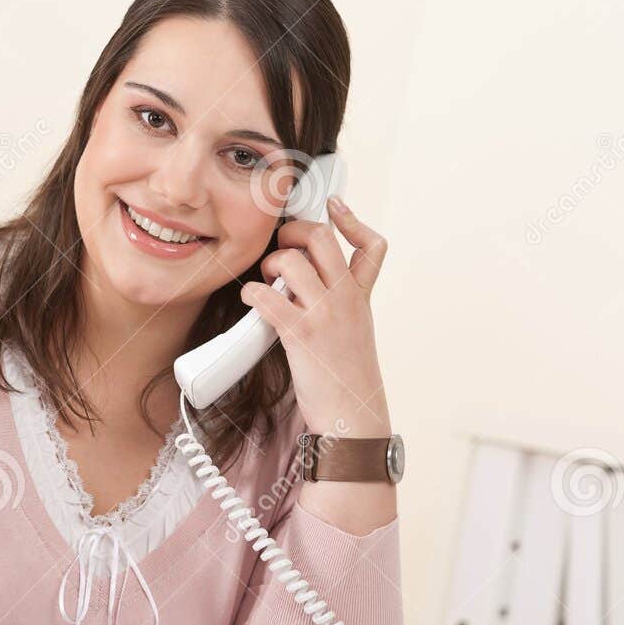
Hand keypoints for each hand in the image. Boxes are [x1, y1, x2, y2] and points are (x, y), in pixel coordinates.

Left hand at [242, 196, 391, 436]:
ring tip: (265, 281)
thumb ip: (339, 302)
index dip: (352, 220)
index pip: (373, 245)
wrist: (352, 417)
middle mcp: (346, 299)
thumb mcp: (354, 331)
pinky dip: (252, 293)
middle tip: (282, 248)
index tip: (334, 207)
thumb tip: (302, 281)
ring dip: (270, 265)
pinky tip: (250, 300)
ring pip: (292, 261)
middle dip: (293, 232)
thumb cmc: (346, 377)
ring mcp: (325, 314)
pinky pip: (269, 297)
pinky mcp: (301, 335)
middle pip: (321, 238)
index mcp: (360, 296)